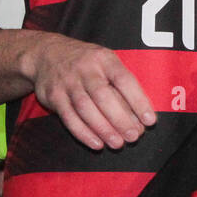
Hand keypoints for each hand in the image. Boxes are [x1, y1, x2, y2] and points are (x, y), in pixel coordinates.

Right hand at [28, 38, 156, 150]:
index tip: (150, 120)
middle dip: (120, 118)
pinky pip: (69, 117)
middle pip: (103, 96)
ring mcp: (68, 82)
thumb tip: (141, 116)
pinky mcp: (54, 96)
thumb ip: (121, 84)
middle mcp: (85, 69)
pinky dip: (83, 133)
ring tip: (118, 143)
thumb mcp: (105, 61)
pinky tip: (97, 143)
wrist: (46, 53)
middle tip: (134, 136)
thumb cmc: (86, 63)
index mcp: (104, 59)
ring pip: (85, 108)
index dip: (138, 100)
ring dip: (103, 128)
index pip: (124, 80)